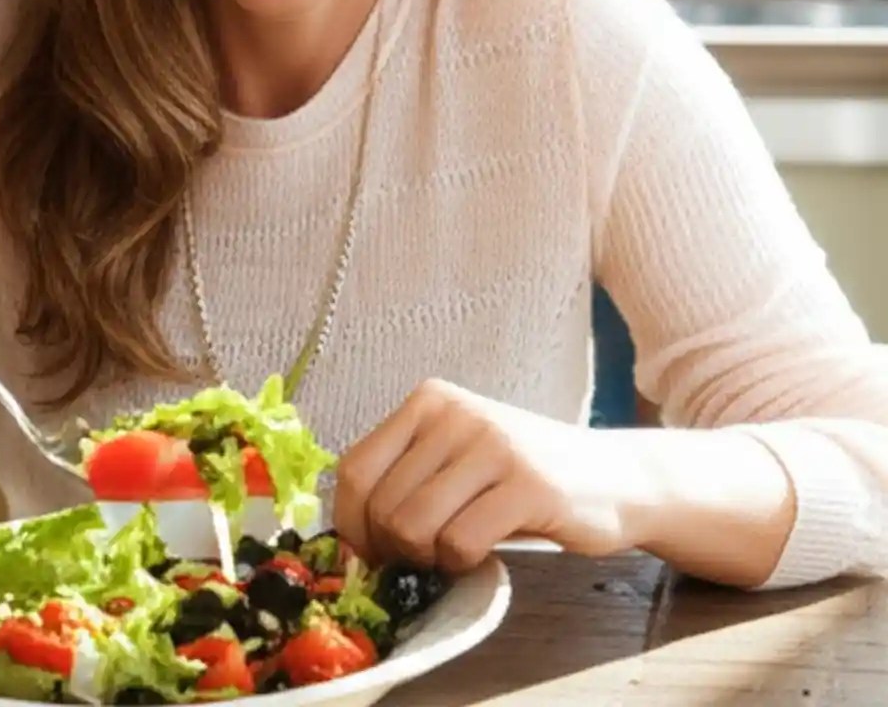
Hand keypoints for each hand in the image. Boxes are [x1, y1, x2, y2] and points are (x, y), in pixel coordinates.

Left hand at [334, 379, 651, 572]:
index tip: (368, 552)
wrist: (617, 476)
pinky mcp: (528, 486)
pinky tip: (480, 555)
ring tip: (451, 554)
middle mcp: (457, 414)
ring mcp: (494, 446)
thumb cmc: (521, 476)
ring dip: (426, 558)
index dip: (350, 523)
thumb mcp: (456, 457)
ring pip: (414, 526)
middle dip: (391, 548)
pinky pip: (460, 542)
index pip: (354, 469)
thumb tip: (347, 537)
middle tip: (420, 559)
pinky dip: (460, 563)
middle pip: (382, 504)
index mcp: (429, 401)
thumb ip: (404, 478)